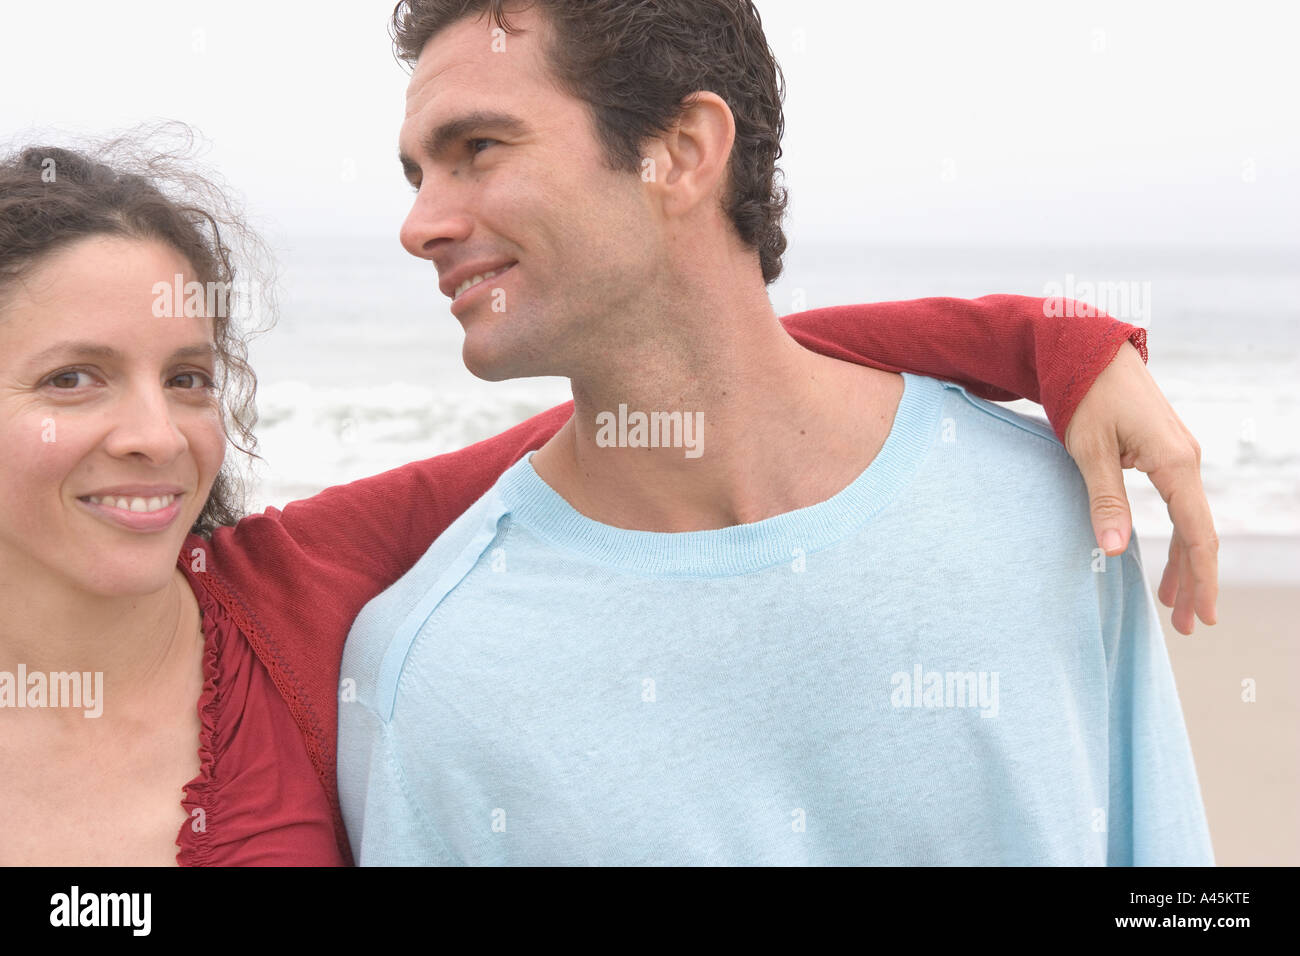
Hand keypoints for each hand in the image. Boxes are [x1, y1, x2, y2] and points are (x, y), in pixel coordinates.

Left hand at [1064, 341, 1217, 634]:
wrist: (1090, 350)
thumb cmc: (1085, 396)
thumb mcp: (1088, 450)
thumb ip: (1105, 500)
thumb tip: (1112, 551)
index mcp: (1173, 462)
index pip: (1197, 533)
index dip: (1201, 578)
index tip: (1202, 616)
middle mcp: (1186, 460)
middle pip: (1199, 534)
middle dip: (1194, 582)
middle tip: (1187, 626)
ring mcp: (1178, 456)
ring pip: (1190, 522)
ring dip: (1184, 564)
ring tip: (1173, 606)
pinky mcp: (1164, 453)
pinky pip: (1178, 505)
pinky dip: (1174, 537)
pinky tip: (1163, 562)